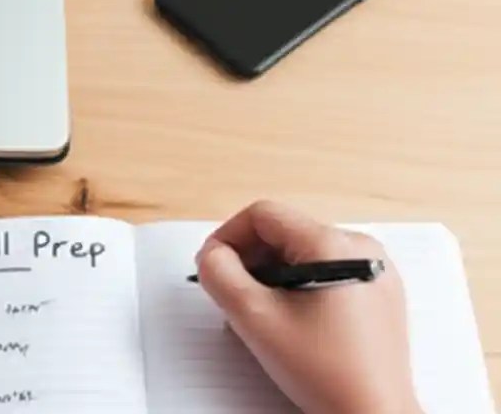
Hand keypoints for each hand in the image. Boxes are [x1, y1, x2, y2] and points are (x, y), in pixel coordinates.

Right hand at [195, 201, 421, 413]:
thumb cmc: (328, 375)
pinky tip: (292, 322)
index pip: (264, 215)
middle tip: (236, 297)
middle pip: (284, 233)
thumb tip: (213, 255)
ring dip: (272, 277)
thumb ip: (220, 275)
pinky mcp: (378, 293)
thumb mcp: (254, 319)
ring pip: (303, 254)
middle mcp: (362, 250)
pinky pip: (327, 272)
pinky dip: (300, 288)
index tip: (214, 267)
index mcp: (334, 246)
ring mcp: (375, 272)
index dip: (228, 237)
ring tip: (264, 315)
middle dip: (251, 261)